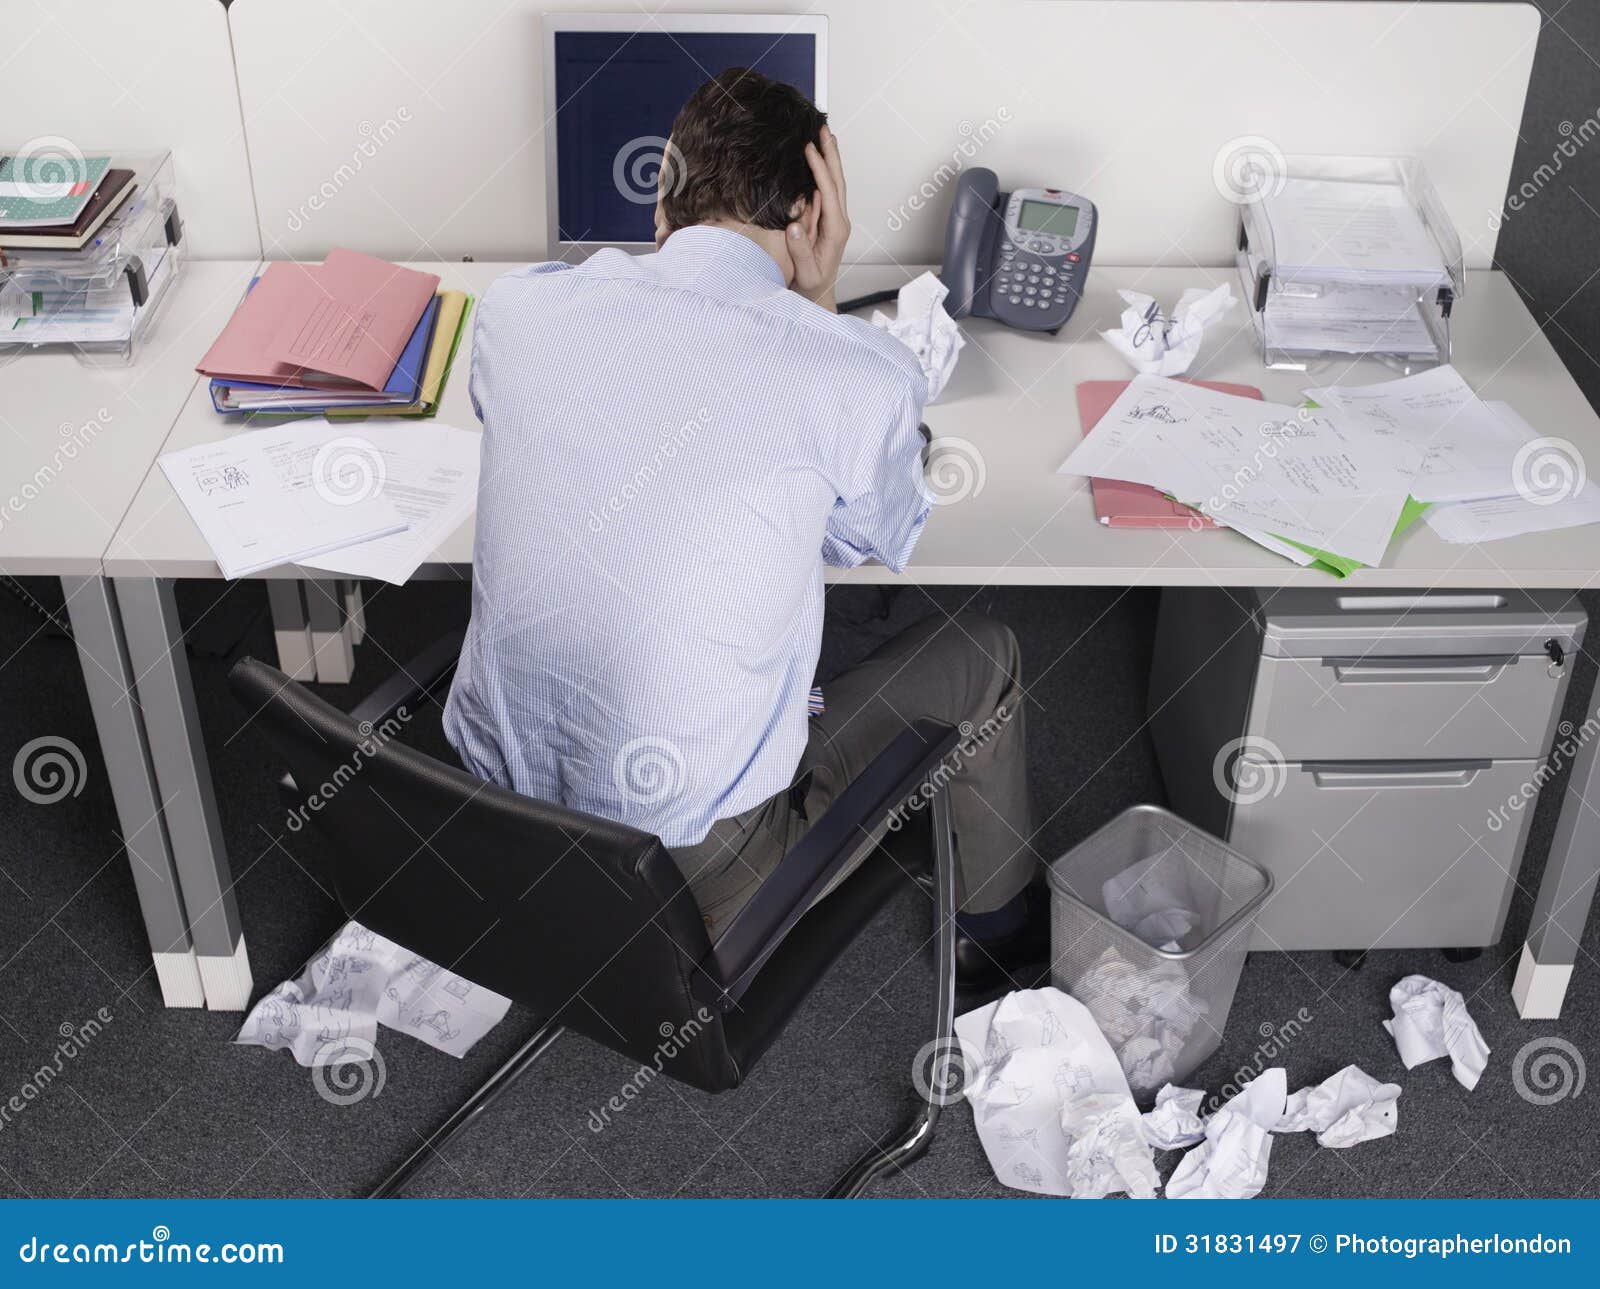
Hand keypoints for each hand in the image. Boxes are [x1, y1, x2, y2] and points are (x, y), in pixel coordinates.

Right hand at [788, 125, 849, 310]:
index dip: (820, 169)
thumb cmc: (811, 285)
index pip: (829, 192)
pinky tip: (815, 160)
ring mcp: (833, 219)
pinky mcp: (825, 220)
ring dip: (828, 158)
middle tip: (823, 128)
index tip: (810, 149)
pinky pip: (824, 191)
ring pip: (833, 182)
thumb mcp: (806, 273)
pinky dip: (821, 171)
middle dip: (831, 153)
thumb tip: (795, 224)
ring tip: (821, 135)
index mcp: (836, 230)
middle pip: (836, 180)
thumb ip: (800, 251)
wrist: (817, 295)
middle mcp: (838, 221)